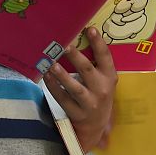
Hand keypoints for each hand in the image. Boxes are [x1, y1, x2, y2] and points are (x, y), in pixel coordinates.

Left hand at [45, 26, 117, 150]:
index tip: (90, 29)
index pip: (105, 57)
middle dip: (75, 57)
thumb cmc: (97, 94)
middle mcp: (102, 89)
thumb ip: (95, 64)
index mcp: (109, 77)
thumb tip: (75, 39)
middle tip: (64, 45)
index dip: (98, 43)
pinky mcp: (77, 113)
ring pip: (75, 88)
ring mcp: (90, 103)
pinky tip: (46, 77)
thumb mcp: (103, 80)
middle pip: (87, 70)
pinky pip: (63, 99)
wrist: (97, 125)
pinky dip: (54, 87)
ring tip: (51, 64)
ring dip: (62, 75)